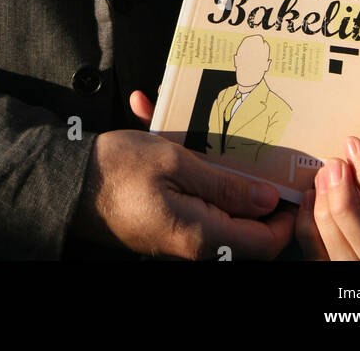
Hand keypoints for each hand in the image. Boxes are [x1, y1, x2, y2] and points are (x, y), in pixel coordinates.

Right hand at [71, 116, 295, 259]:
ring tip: (198, 114)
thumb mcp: (174, 163)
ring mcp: (180, 234)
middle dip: (255, 181)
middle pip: (246, 224)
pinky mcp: (167, 221)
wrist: (65, 183)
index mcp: (203, 235)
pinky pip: (191, 195)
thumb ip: (225, 184)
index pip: (266, 242)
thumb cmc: (117, 169)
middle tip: (260, 142)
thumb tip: (267, 201)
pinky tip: (157, 115)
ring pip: (218, 202)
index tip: (294, 178)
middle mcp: (195, 244)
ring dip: (216, 163)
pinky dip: (187, 164)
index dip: (286, 215)